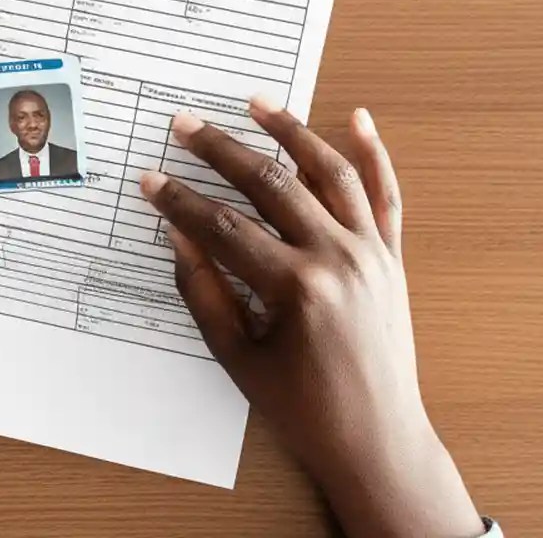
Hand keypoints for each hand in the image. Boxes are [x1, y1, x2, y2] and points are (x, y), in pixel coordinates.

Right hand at [141, 96, 483, 537]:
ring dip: (292, 132)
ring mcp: (370, 253)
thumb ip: (204, 291)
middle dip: (222, 150)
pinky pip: (385, 195)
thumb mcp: (237, 357)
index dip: (180, 201)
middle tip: (186, 125)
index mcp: (295, 287)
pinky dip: (373, 154)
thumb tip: (178, 236)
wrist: (375, 439)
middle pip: (271, 185)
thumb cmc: (302, 408)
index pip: (223, 227)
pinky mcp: (391, 257)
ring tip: (257, 103)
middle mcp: (338, 258)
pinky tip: (357, 118)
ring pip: (330, 173)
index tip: (151, 179)